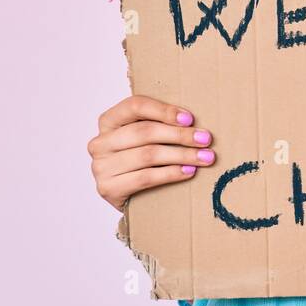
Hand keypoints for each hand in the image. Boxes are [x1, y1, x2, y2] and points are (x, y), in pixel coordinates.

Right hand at [87, 95, 216, 212]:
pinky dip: (171, 173)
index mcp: (108, 121)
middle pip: (144, 132)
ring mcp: (101, 167)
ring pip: (147, 155)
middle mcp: (100, 142)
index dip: (164, 110)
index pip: (135, 106)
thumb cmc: (142, 161)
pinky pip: (145, 177)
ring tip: (205, 157)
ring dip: (181, 155)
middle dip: (179, 135)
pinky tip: (189, 171)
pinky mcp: (108, 188)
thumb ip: (160, 124)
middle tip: (206, 139)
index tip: (190, 119)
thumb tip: (194, 121)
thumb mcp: (145, 138)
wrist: (131, 198)